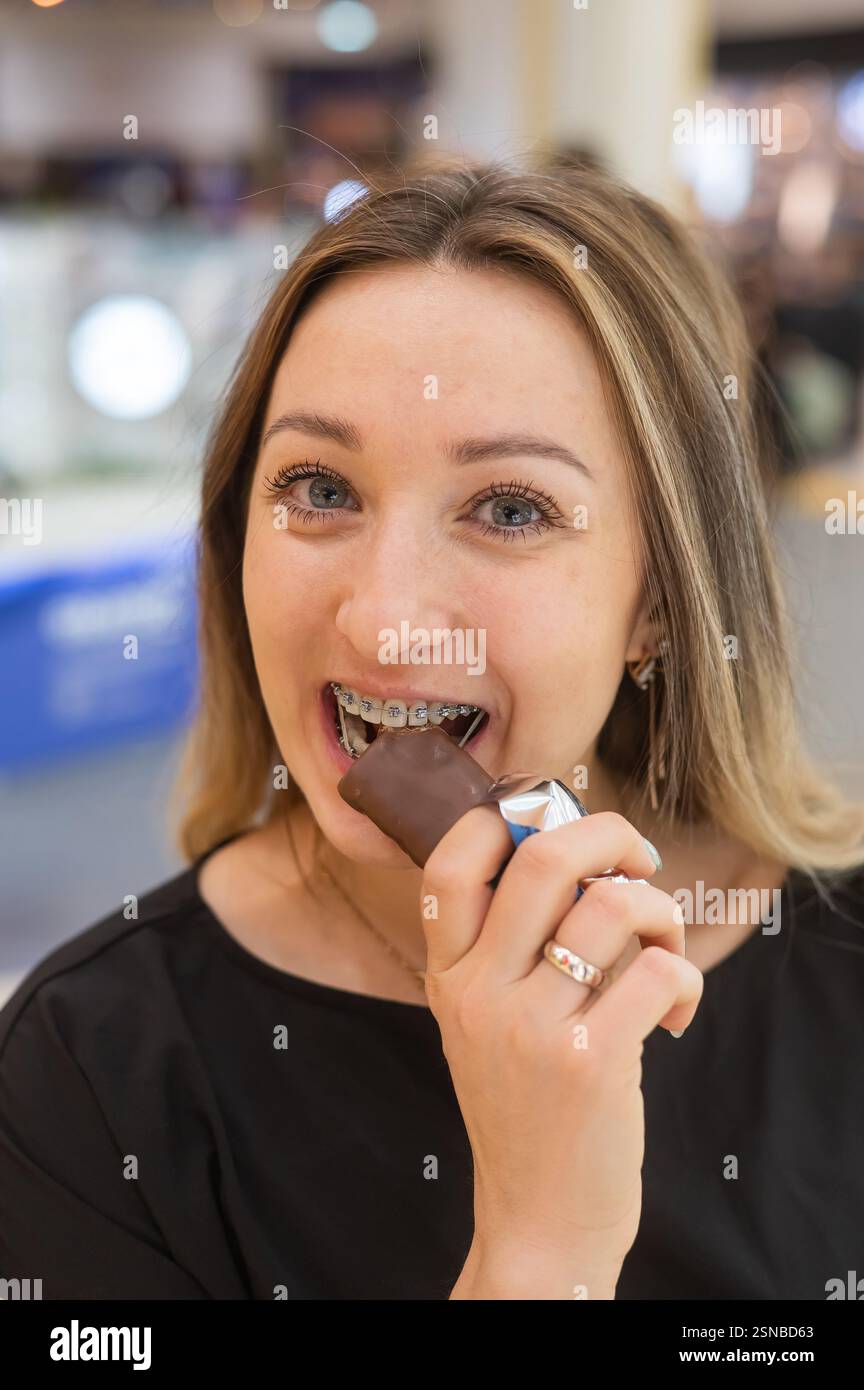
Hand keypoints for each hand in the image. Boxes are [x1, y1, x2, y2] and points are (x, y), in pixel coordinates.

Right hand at [422, 808, 703, 1297]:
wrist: (538, 1219)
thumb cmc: (525, 1108)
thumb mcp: (482, 1023)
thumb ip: (506, 946)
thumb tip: (578, 852)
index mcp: (447, 976)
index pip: (451, 861)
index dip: (507, 816)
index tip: (557, 821)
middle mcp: (477, 993)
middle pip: (545, 859)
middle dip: (611, 835)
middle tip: (637, 859)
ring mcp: (530, 1028)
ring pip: (614, 907)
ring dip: (662, 914)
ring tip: (664, 951)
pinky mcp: (589, 1062)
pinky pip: (658, 971)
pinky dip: (685, 979)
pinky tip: (675, 1013)